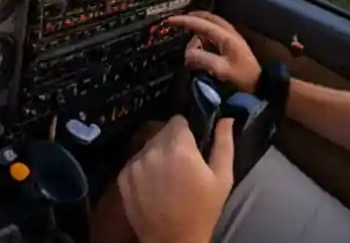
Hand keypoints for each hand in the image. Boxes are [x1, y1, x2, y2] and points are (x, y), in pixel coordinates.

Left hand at [118, 116, 234, 242]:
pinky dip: (144, 167)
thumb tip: (226, 119)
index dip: (187, 130)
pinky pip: (135, 161)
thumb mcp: (222, 178)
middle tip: (183, 163)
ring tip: (169, 175)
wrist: (173, 240)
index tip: (192, 143)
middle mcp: (152, 151)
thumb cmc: (203, 210)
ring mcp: (134, 163)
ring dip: (157, 153)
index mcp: (179, 148)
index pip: (178, 121)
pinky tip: (155, 184)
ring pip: (147, 146)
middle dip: (173, 142)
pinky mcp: (123, 176)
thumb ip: (224, 144)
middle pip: (161, 132)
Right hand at [167, 12, 261, 92]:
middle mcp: (229, 33)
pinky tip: (200, 38)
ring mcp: (232, 37)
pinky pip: (215, 31)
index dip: (184, 20)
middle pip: (208, 18)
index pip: (202, 23)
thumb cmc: (242, 78)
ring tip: (187, 28)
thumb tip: (187, 52)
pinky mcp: (233, 44)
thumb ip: (203, 59)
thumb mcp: (221, 70)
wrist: (261, 85)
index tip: (170, 20)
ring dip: (199, 23)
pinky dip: (205, 30)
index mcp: (226, 37)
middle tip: (178, 20)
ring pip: (213, 23)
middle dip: (192, 17)